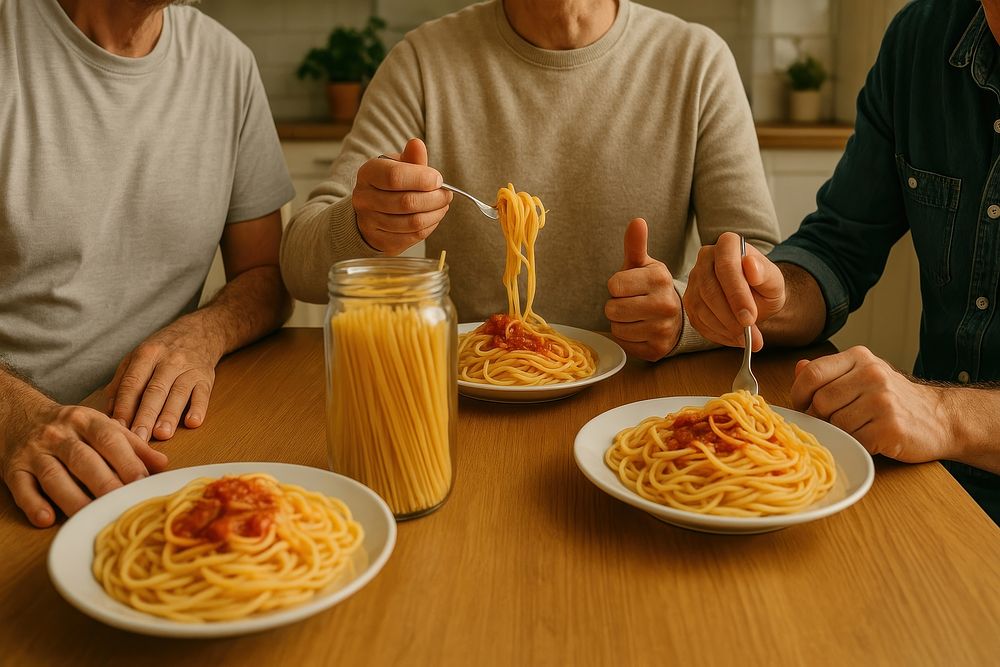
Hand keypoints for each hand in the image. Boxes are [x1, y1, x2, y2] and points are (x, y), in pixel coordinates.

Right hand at [2, 400, 167, 526]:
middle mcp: (58, 434)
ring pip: (53, 476)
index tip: (143, 482)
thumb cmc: (70, 427)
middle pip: (83, 459)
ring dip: (73, 498)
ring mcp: (34, 452)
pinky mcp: (12, 469)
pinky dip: (33, 504)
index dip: (126, 461)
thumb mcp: (101, 425)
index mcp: (85, 420)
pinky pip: (21, 488)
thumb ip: (132, 444)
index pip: (108, 439)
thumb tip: (162, 464)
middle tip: (122, 503)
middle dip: (105, 483)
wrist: (18, 414)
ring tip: (92, 516)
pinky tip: (46, 519)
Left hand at [105, 316, 220, 441]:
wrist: (199, 332)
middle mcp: (168, 361)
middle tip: (138, 438)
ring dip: (170, 415)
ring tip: (162, 434)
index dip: (124, 406)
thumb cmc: (163, 349)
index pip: (133, 383)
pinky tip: (192, 422)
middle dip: (145, 416)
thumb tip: (109, 411)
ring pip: (178, 393)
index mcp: (146, 354)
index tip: (118, 428)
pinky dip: (198, 408)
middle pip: (155, 391)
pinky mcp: (206, 377)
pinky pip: (202, 394)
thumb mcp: (138, 357)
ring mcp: (189, 369)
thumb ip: (122, 381)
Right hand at [353, 138, 452, 254]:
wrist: (371, 210)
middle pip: (407, 202)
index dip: (422, 179)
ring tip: (442, 205)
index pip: (395, 177)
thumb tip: (417, 144)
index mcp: (368, 174)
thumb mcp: (399, 165)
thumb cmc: (390, 184)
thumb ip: (411, 157)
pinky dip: (430, 226)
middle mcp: (364, 199)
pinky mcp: (381, 241)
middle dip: (434, 198)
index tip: (438, 179)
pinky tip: (433, 217)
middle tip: (447, 195)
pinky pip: (413, 236)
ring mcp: (370, 222)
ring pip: (413, 222)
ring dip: (435, 214)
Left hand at [605, 218, 681, 360]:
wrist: (675, 316)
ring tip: (635, 316)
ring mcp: (663, 329)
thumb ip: (636, 245)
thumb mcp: (643, 264)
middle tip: (630, 303)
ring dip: (620, 323)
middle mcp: (665, 304)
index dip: (616, 286)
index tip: (629, 287)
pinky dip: (627, 338)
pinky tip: (640, 330)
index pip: (614, 285)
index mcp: (660, 278)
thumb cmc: (650, 287)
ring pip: (617, 328)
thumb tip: (637, 221)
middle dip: (616, 305)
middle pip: (613, 309)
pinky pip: (624, 344)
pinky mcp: (657, 349)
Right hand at [683, 231, 784, 350]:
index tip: (750, 317)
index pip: (726, 266)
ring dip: (724, 327)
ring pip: (701, 306)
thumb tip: (750, 264)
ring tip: (745, 339)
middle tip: (749, 334)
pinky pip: (697, 319)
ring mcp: (694, 279)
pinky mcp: (689, 300)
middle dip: (730, 316)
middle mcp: (705, 257)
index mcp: (727, 244)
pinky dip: (716, 333)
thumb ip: (765, 273)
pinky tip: (733, 338)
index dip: (737, 294)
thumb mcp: (774, 280)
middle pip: (710, 289)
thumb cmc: (764, 286)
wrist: (755, 297)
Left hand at [792, 346, 951, 462]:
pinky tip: (872, 437)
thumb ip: (830, 372)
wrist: (942, 419)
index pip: (812, 374)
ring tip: (859, 427)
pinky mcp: (890, 428)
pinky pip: (853, 440)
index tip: (803, 405)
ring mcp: (883, 401)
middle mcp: (872, 375)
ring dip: (841, 431)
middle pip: (820, 402)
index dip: (799, 394)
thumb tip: (799, 367)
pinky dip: (857, 443)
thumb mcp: (863, 375)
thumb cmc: (895, 399)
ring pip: (835, 423)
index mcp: (860, 358)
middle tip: (835, 421)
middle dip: (820, 417)